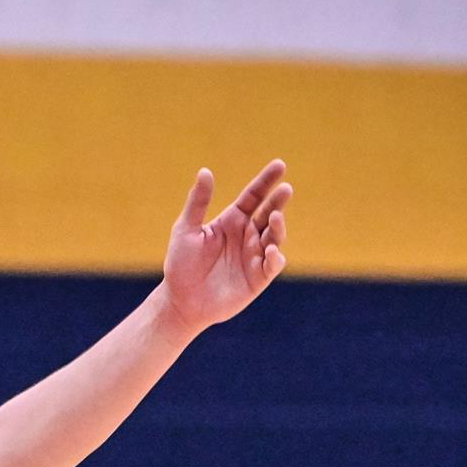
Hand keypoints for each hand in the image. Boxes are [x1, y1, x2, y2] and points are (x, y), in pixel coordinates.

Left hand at [157, 160, 291, 331]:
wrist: (181, 301)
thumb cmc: (181, 264)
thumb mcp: (185, 230)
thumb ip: (197, 202)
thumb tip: (205, 171)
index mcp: (232, 221)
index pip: (254, 196)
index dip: (267, 181)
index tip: (280, 165)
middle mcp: (247, 235)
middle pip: (269, 213)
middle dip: (278, 201)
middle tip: (285, 189)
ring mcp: (255, 255)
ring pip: (274, 237)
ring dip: (278, 227)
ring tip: (275, 217)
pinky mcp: (259, 278)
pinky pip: (272, 265)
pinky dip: (275, 257)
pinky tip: (271, 251)